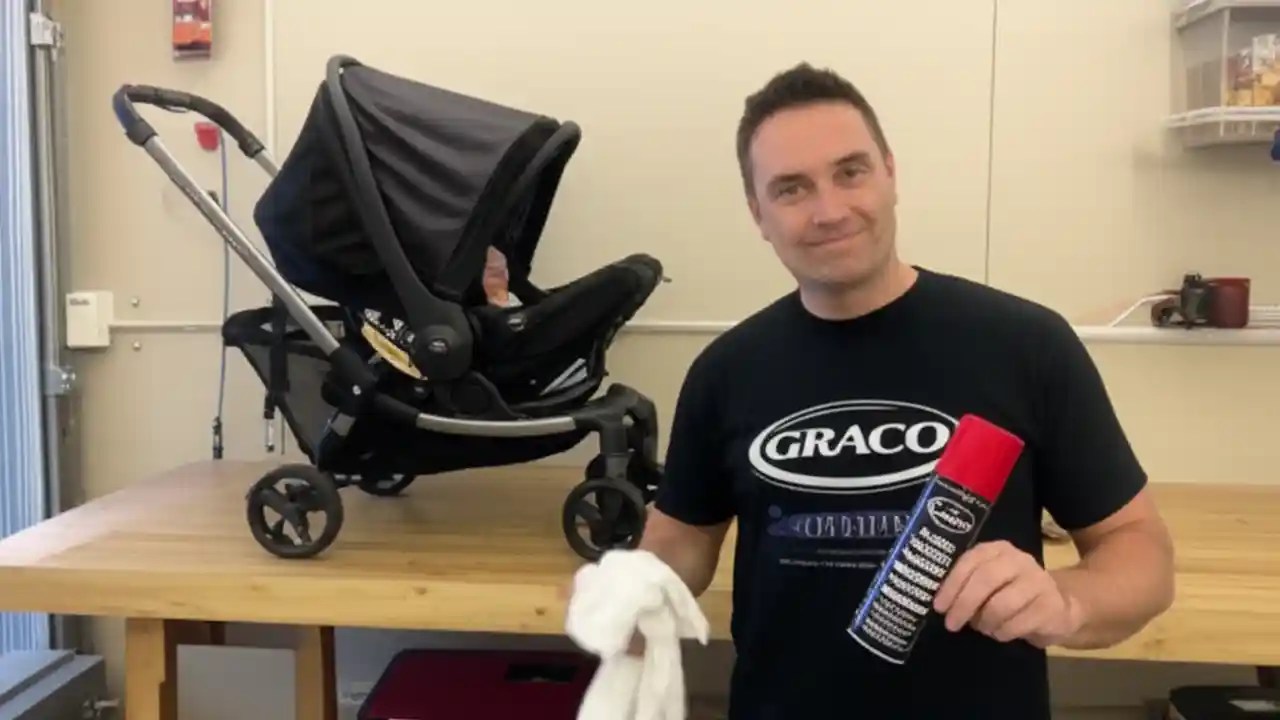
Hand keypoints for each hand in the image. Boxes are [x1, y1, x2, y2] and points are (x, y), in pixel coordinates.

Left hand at [932, 540, 1081, 647]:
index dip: (951, 585)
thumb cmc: (1012, 592)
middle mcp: (1019, 560)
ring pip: (1000, 605)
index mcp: (998, 550)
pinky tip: (1000, 633)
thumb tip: (943, 604)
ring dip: (985, 623)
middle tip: (952, 624)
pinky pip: (1017, 624)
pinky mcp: (1051, 605)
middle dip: (964, 604)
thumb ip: (968, 584)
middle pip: (985, 580)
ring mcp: (1038, 581)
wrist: (1059, 605)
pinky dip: (1002, 633)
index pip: (970, 562)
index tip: (939, 607)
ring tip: (983, 628)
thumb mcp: (989, 582)